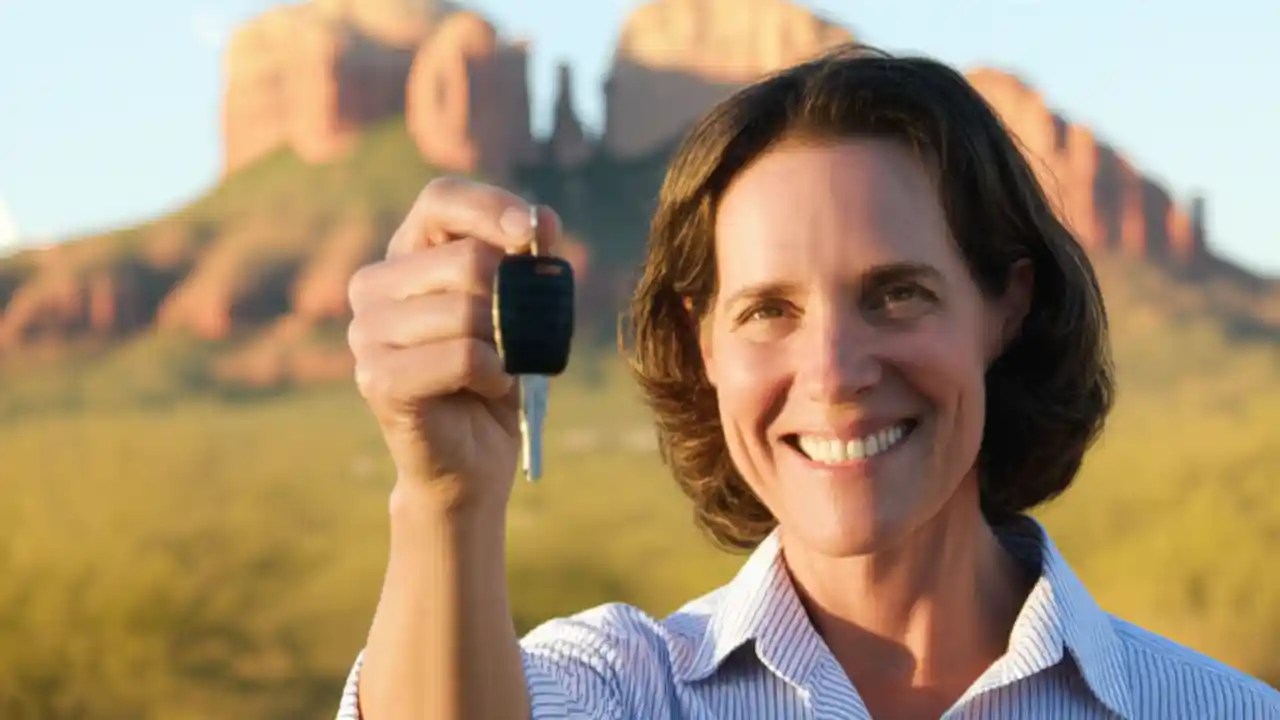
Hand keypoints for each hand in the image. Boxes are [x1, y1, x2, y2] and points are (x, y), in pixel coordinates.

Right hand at [347, 176, 559, 512]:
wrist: (472, 460)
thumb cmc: (496, 376)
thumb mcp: (523, 308)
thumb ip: (531, 260)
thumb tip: (544, 216)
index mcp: (406, 254)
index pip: (440, 199)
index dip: (490, 206)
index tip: (532, 232)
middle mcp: (374, 285)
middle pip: (466, 259)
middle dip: (513, 297)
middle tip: (523, 333)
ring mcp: (367, 332)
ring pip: (467, 311)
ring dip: (506, 342)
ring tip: (502, 365)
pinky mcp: (378, 378)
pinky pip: (462, 356)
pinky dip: (494, 374)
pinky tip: (489, 387)